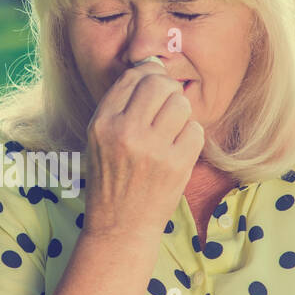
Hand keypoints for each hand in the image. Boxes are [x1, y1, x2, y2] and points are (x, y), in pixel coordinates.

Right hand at [83, 58, 203, 239]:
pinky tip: (177, 150)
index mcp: (102, 123)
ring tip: (171, 131)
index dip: (148, 77)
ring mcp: (152, 149)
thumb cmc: (111, 180)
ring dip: (180, 114)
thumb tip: (153, 67)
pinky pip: (195, 130)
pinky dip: (190, 137)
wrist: (120, 227)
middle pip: (159, 84)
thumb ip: (120, 106)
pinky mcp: (176, 165)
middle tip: (166, 106)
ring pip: (181, 104)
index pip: (132, 78)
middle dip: (167, 90)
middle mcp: (125, 132)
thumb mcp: (98, 140)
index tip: (153, 87)